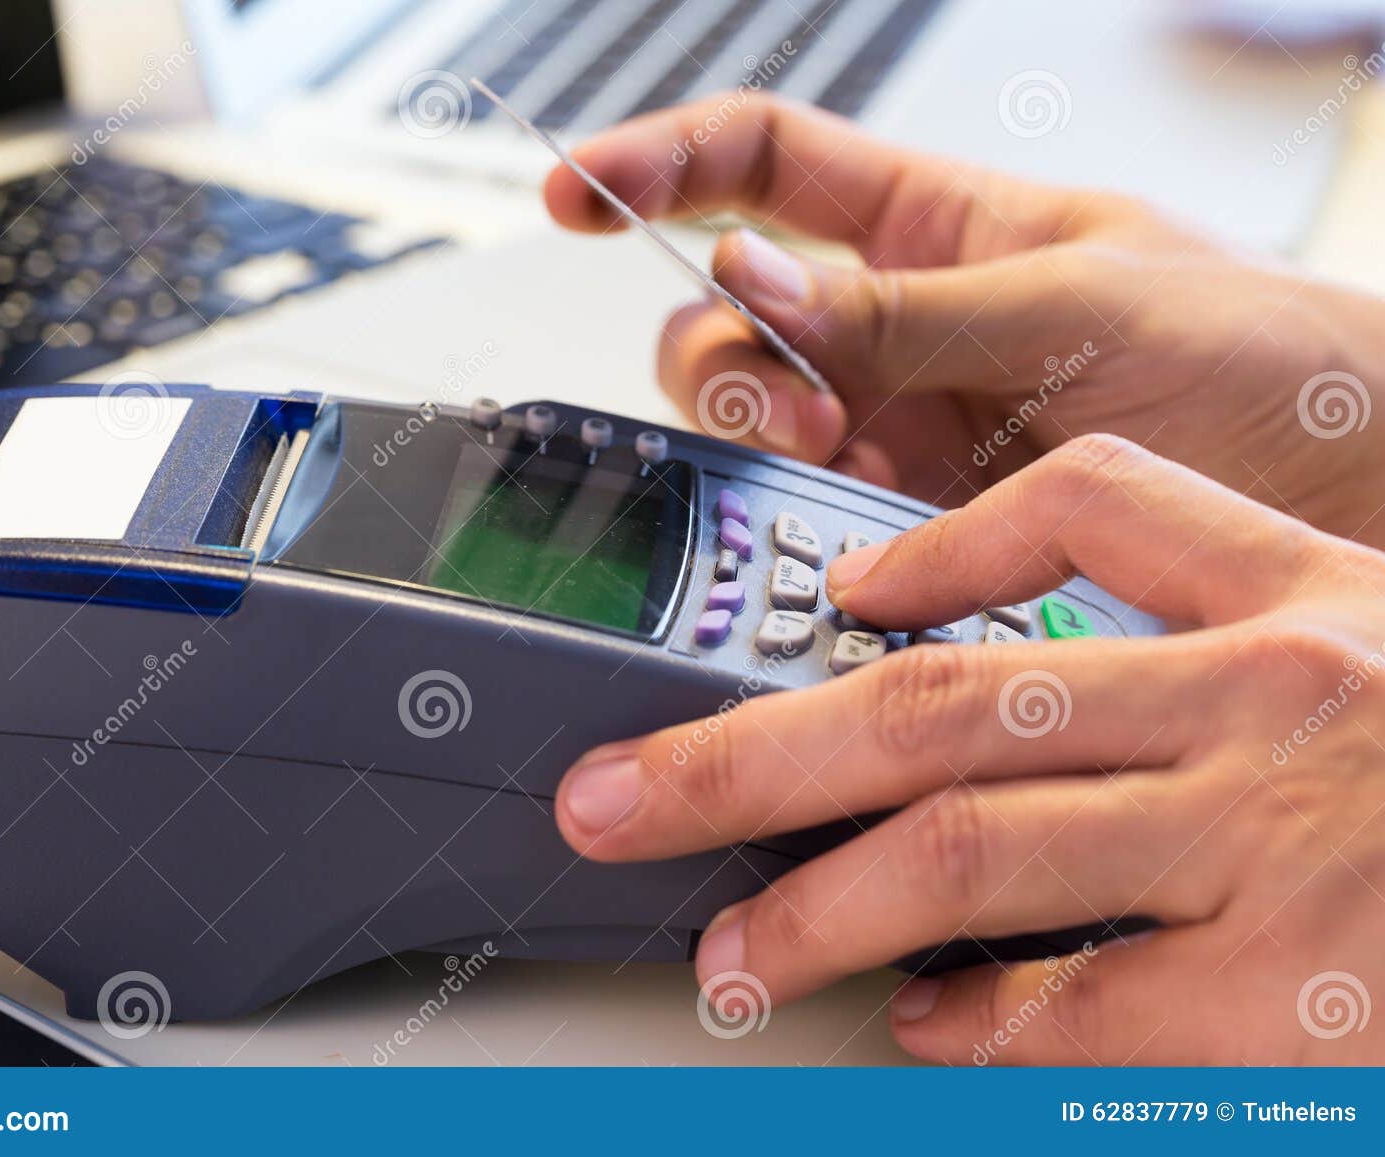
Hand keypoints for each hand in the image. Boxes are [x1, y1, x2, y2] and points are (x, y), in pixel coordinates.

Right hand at [543, 94, 1384, 548]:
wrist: (1356, 501)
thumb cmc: (1264, 360)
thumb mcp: (1086, 303)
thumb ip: (909, 308)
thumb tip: (747, 276)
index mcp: (939, 228)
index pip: (766, 166)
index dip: (662, 161)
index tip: (575, 188)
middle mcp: (900, 333)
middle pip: (727, 318)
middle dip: (720, 354)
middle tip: (784, 405)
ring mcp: (900, 436)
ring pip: (753, 432)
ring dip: (752, 451)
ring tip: (817, 470)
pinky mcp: (917, 535)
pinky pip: (810, 528)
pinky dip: (794, 543)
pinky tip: (828, 554)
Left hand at [553, 436, 1384, 1063]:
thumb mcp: (1368, 635)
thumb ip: (1181, 597)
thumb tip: (913, 623)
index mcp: (1302, 592)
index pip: (1077, 506)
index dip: (924, 552)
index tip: (827, 606)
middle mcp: (1277, 698)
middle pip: (942, 701)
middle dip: (747, 758)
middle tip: (616, 801)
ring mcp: (1284, 846)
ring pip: (976, 845)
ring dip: (820, 905)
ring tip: (727, 949)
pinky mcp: (1303, 1003)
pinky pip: (1073, 1006)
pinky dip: (973, 1021)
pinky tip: (924, 1028)